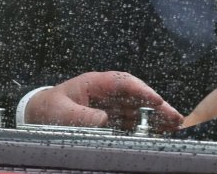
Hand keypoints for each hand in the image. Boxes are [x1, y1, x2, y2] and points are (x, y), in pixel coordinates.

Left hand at [25, 72, 182, 132]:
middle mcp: (106, 93)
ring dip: (155, 118)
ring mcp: (109, 106)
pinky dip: (144, 128)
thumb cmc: (49, 108)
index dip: (142, 90)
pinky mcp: (109, 119)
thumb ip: (82, 116)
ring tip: (175, 128)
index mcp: (94, 83)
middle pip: (136, 96)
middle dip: (157, 106)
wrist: (39, 114)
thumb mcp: (62, 112)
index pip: (123, 82)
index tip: (157, 101)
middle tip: (177, 119)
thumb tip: (105, 120)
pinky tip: (158, 134)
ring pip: (137, 110)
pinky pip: (130, 122)